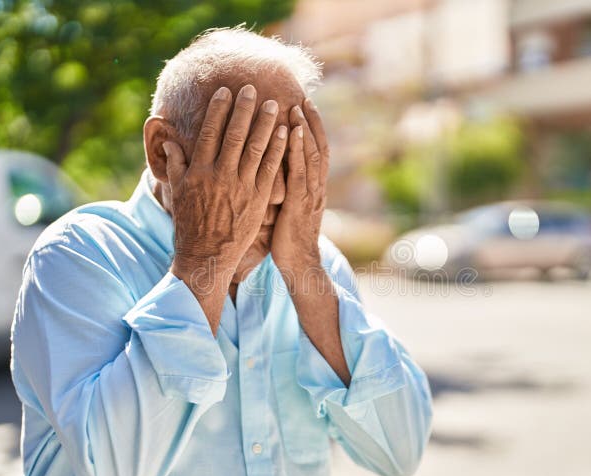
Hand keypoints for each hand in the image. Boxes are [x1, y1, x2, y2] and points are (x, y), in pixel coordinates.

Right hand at [163, 85, 287, 330]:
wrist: (206, 257)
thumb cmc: (189, 224)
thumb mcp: (177, 192)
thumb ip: (174, 164)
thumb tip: (168, 141)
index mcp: (198, 171)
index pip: (209, 133)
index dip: (219, 110)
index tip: (226, 91)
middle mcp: (219, 175)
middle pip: (235, 135)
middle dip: (245, 109)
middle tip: (254, 88)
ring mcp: (241, 187)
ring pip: (256, 148)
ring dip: (266, 123)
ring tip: (275, 104)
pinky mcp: (258, 199)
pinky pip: (271, 169)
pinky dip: (279, 149)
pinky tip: (287, 133)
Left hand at [271, 98, 328, 277]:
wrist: (299, 264)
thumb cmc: (288, 238)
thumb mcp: (288, 208)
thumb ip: (284, 188)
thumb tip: (272, 172)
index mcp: (313, 187)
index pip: (316, 151)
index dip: (312, 128)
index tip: (303, 104)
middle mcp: (315, 186)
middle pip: (318, 146)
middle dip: (311, 121)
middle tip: (303, 96)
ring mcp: (310, 194)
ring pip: (312, 155)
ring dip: (306, 128)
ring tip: (298, 105)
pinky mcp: (299, 203)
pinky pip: (300, 171)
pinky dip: (299, 149)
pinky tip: (294, 132)